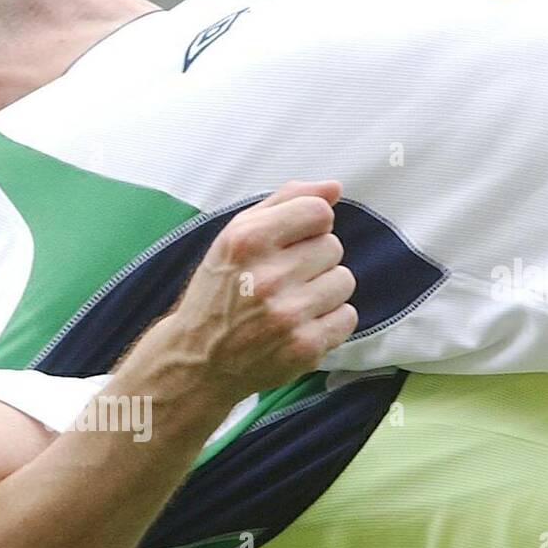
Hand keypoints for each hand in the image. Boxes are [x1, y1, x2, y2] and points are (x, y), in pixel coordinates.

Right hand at [172, 181, 356, 397]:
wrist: (199, 361)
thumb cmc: (220, 292)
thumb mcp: (235, 238)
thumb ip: (284, 202)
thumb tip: (334, 187)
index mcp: (247, 242)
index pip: (318, 211)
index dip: (310, 226)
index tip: (291, 244)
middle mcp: (266, 277)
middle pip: (333, 247)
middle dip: (313, 261)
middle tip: (283, 281)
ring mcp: (287, 315)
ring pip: (344, 281)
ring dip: (324, 291)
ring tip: (292, 304)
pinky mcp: (304, 347)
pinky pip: (347, 317)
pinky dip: (329, 322)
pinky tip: (300, 327)